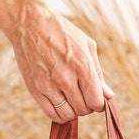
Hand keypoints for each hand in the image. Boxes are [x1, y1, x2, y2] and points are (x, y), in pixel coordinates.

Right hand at [8, 0, 113, 120]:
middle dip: (86, 106)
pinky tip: (61, 103)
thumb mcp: (87, 46)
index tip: (95, 99)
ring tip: (71, 99)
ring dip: (73, 111)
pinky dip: (59, 114)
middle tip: (82, 96)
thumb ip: (99, 73)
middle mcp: (66, 78)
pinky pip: (51, 114)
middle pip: (83, 110)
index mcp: (83, 66)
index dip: (99, 104)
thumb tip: (109, 96)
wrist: (30, 23)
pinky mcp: (35, 89)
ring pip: (68, 115)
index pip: (96, 102)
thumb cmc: (62, 33)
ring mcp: (49, 85)